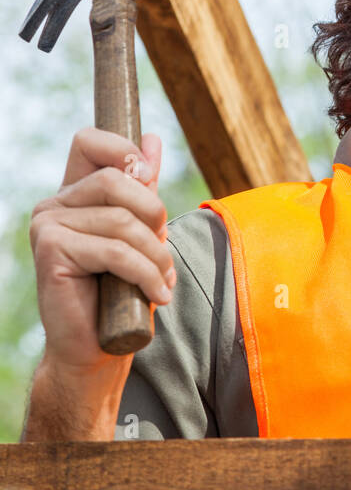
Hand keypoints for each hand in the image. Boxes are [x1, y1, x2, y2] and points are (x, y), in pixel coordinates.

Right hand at [29, 127, 173, 375]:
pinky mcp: (50, 252)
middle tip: (165, 252)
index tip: (149, 175)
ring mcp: (47, 226)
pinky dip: (145, 272)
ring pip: (121, 220)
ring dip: (155, 254)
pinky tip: (157, 293)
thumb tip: (153, 139)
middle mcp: (53, 205)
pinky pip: (113, 250)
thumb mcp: (140, 232)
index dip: (121, 147)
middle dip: (153, 213)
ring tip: (164, 280)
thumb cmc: (120, 292)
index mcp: (73, 195)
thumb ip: (143, 188)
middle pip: (116, 180)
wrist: (95, 350)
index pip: (89, 141)